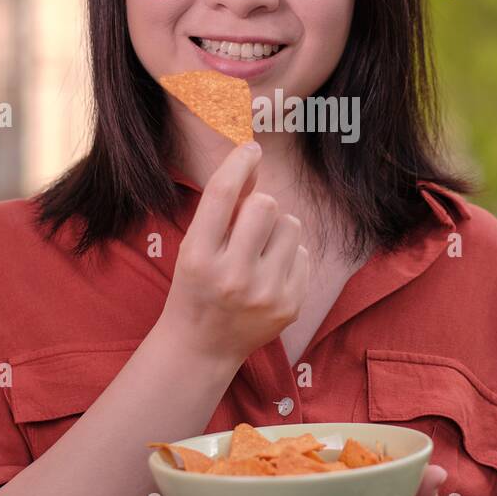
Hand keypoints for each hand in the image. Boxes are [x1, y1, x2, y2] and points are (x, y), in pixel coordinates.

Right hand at [158, 141, 310, 364]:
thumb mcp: (194, 247)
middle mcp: (233, 276)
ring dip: (276, 229)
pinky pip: (302, 252)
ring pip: (290, 224)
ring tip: (257, 253)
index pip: (223, 194)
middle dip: (258, 205)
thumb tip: (252, 157)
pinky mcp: (291, 305)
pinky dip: (287, 256)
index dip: (239, 163)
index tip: (250, 148)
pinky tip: (268, 275)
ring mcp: (266, 294)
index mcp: (199, 257)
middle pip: (265, 204)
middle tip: (246, 226)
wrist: (203, 346)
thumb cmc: (196, 286)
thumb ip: (221, 208)